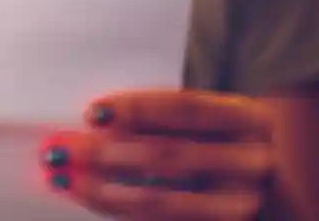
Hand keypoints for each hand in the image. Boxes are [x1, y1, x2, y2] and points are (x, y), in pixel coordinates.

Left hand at [40, 90, 274, 219]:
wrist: (258, 187)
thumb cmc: (214, 140)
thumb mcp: (203, 120)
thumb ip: (160, 117)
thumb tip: (90, 119)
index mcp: (250, 118)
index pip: (188, 108)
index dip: (138, 109)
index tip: (91, 112)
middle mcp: (255, 163)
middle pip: (171, 156)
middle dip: (108, 152)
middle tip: (60, 149)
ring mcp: (244, 207)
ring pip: (164, 202)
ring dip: (103, 189)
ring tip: (63, 178)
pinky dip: (118, 210)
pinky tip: (88, 196)